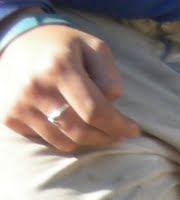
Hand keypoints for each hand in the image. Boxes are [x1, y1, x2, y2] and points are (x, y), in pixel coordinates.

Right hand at [0, 22, 139, 149]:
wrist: (15, 40)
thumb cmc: (62, 47)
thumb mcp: (92, 47)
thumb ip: (108, 74)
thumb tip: (112, 103)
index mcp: (59, 66)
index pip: (95, 111)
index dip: (118, 126)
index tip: (133, 131)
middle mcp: (36, 86)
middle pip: (82, 132)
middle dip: (106, 137)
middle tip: (117, 133)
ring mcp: (20, 103)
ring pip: (66, 143)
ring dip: (87, 140)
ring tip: (94, 127)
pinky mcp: (10, 116)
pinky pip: (48, 141)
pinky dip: (64, 138)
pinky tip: (68, 122)